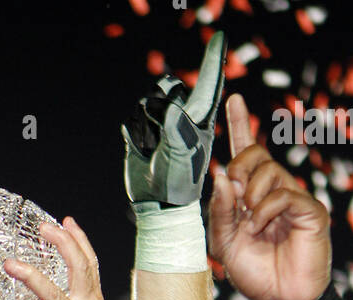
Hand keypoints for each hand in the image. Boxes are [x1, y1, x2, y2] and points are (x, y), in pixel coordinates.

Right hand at [122, 31, 225, 207]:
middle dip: (162, 106)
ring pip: (147, 105)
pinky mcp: (142, 135)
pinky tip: (142, 151)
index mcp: (199, 121)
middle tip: (164, 134)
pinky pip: (133, 121)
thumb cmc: (178, 185)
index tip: (219, 40)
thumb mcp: (183, 157)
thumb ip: (178, 130)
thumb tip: (171, 109)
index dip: (212, 64)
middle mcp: (181, 119)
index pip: (207, 86)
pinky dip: (134, 134)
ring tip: (153, 148)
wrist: (157, 206)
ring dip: (146, 124)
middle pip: (168, 91)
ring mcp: (161, 126)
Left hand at [209, 94, 330, 299]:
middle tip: (235, 195)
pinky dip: (266, 210)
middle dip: (240, 167)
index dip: (240, 125)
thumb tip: (222, 176)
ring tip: (251, 223)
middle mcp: (274, 191)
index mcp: (252, 195)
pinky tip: (262, 227)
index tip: (233, 100)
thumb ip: (220, 211)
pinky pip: (284, 194)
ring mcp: (294, 199)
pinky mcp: (310, 211)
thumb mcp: (225, 243)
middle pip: (256, 154)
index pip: (247, 152)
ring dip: (252, 196)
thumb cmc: (255, 273)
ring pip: (269, 171)